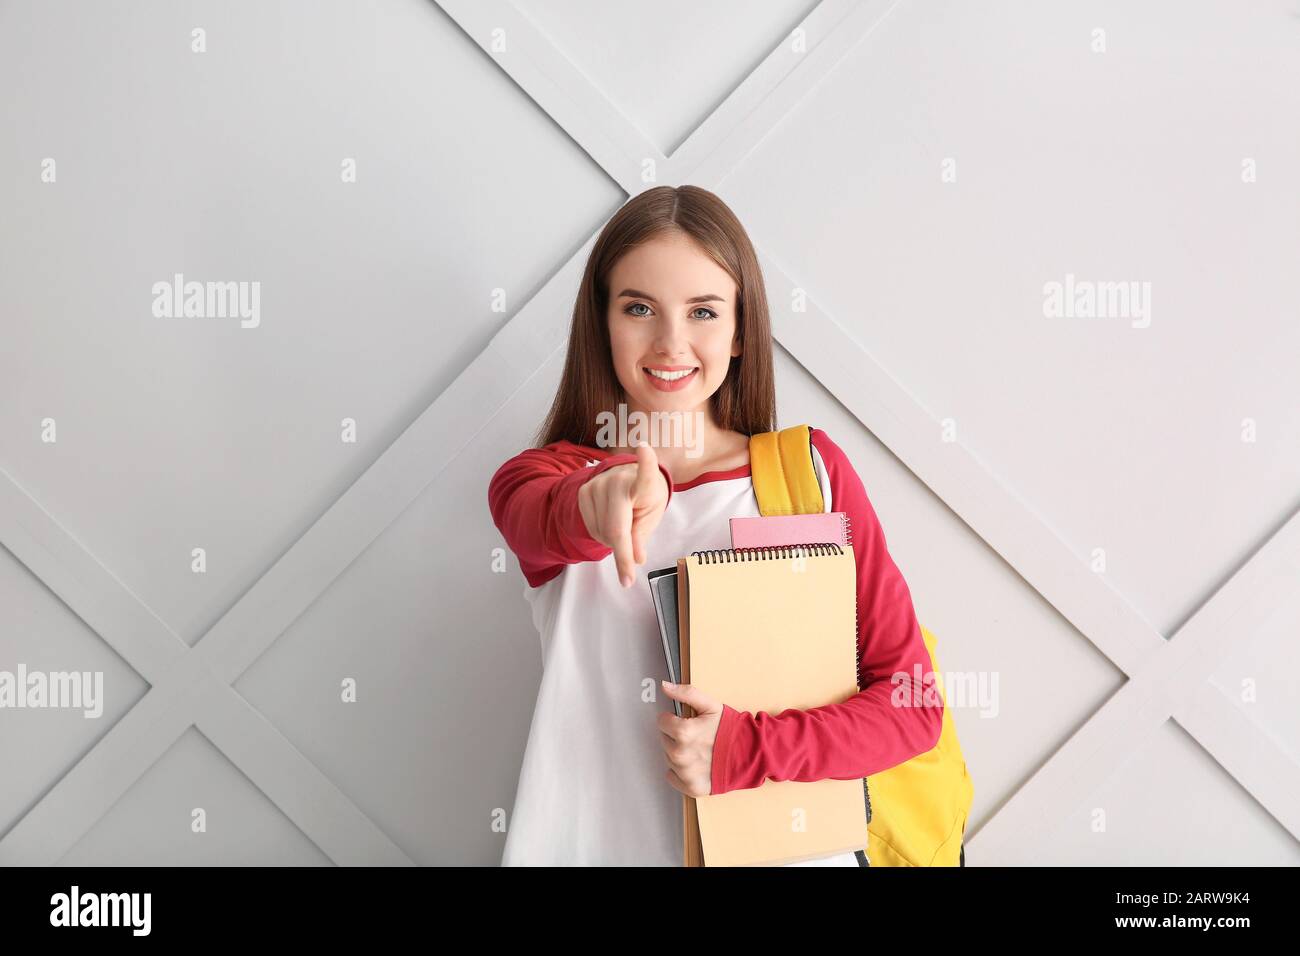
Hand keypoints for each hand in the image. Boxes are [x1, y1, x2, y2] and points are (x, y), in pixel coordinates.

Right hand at [577, 443, 668, 587]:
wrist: (626, 479)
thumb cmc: (645, 499)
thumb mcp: (651, 516)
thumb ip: (642, 536)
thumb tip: (636, 557)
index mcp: (643, 484)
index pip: (645, 475)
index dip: (646, 463)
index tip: (645, 448)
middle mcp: (617, 481)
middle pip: (616, 528)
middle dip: (622, 554)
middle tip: (628, 577)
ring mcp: (597, 486)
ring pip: (601, 532)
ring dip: (612, 542)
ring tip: (622, 529)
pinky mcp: (583, 492)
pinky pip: (590, 527)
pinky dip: (601, 535)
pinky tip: (608, 523)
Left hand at [657, 681, 723, 797]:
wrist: (752, 754)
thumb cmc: (731, 730)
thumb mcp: (710, 706)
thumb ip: (686, 693)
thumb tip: (665, 686)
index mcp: (684, 732)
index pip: (662, 722)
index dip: (673, 719)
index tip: (685, 720)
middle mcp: (682, 755)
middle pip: (664, 740)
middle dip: (676, 736)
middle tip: (695, 735)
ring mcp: (686, 774)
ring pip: (669, 758)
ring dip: (679, 752)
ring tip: (698, 749)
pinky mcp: (691, 788)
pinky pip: (672, 777)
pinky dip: (680, 771)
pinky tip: (695, 764)